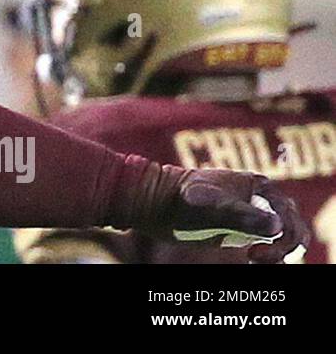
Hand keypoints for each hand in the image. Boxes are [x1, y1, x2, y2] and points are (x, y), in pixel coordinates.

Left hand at [159, 169, 308, 263]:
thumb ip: (242, 215)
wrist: (157, 204)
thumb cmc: (182, 198)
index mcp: (259, 187)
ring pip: (282, 239)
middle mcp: (259, 201)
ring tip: (254, 261)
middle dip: (283, 247)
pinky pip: (267, 246)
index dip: (282, 237)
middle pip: (291, 228)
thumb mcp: (212, 205)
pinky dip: (268, 257)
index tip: (255, 252)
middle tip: (256, 259)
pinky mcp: (240, 232)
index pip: (289, 215)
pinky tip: (251, 262)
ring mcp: (251, 217)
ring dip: (277, 254)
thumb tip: (277, 226)